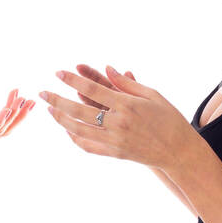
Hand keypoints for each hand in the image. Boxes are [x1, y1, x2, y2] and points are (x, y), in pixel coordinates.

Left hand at [0, 83, 34, 155]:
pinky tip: (7, 108)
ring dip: (14, 116)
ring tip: (23, 101)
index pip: (0, 119)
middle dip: (21, 115)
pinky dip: (0, 120)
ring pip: (2, 130)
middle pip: (6, 128)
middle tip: (32, 100)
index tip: (20, 92)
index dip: (12, 107)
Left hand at [39, 64, 193, 169]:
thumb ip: (127, 83)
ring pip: (79, 129)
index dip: (73, 80)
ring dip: (61, 119)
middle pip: (79, 110)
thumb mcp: (152, 95)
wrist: (179, 151)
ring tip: (50, 109)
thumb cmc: (168, 118)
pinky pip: (88, 146)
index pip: (93, 89)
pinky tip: (67, 128)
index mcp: (127, 105)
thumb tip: (107, 69)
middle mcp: (118, 123)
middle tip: (42, 93)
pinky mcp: (114, 153)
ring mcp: (115, 140)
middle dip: (57, 100)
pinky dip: (75, 137)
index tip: (58, 73)